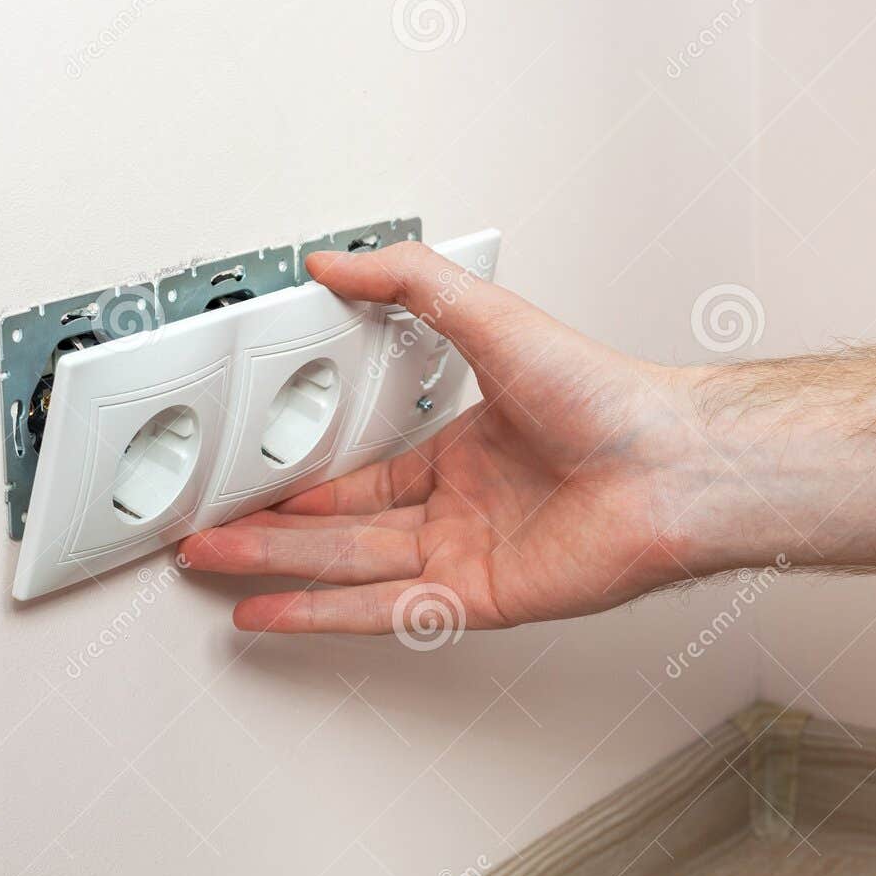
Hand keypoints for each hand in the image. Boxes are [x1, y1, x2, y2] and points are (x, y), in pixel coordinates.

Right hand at [178, 242, 702, 633]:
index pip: (367, 472)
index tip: (255, 479)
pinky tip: (272, 614)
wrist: (668, 462)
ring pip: (351, 566)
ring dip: (278, 568)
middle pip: (344, 525)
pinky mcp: (478, 598)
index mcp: (467, 448)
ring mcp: (470, 554)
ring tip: (210, 563)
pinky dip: (324, 614)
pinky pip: (386, 610)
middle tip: (207, 529)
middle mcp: (466, 505)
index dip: (307, 480)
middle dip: (270, 530)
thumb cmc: (608, 396)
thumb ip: (410, 284)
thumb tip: (338, 260)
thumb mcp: (490, 314)